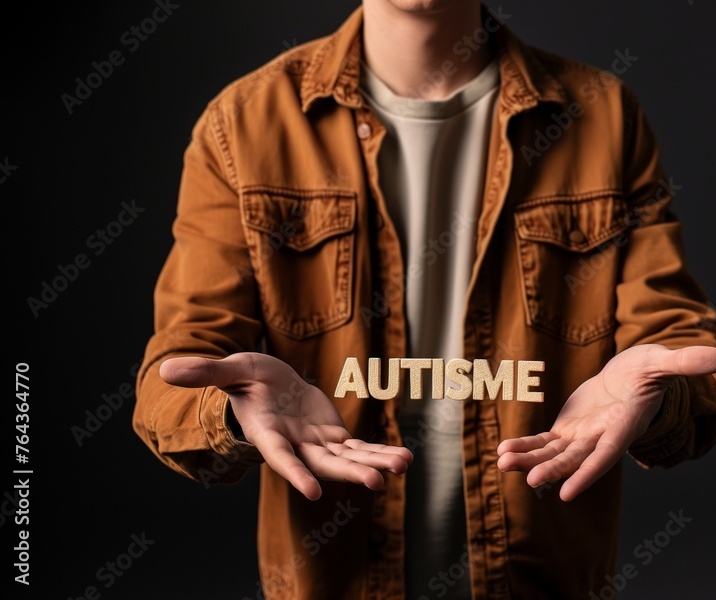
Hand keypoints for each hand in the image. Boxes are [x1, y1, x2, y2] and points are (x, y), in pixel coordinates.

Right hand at [159, 352, 411, 499]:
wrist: (267, 388)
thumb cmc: (246, 381)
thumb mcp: (231, 370)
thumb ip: (206, 373)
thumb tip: (166, 370)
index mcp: (269, 433)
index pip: (282, 457)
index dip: (295, 473)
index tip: (315, 490)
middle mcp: (296, 445)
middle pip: (324, 464)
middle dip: (350, 472)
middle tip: (375, 481)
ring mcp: (317, 444)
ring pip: (350, 460)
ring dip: (376, 463)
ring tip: (404, 465)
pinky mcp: (334, 437)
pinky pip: (361, 449)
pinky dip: (380, 453)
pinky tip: (405, 458)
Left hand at [496, 344, 715, 501]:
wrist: (632, 378)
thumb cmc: (649, 371)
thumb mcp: (663, 363)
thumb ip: (684, 363)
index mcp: (623, 426)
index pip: (605, 454)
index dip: (587, 473)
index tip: (567, 493)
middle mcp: (601, 437)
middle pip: (575, 458)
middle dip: (552, 468)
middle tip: (530, 479)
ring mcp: (583, 436)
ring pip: (553, 453)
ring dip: (529, 459)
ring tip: (502, 462)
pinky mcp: (568, 429)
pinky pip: (543, 442)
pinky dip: (525, 446)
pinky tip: (503, 451)